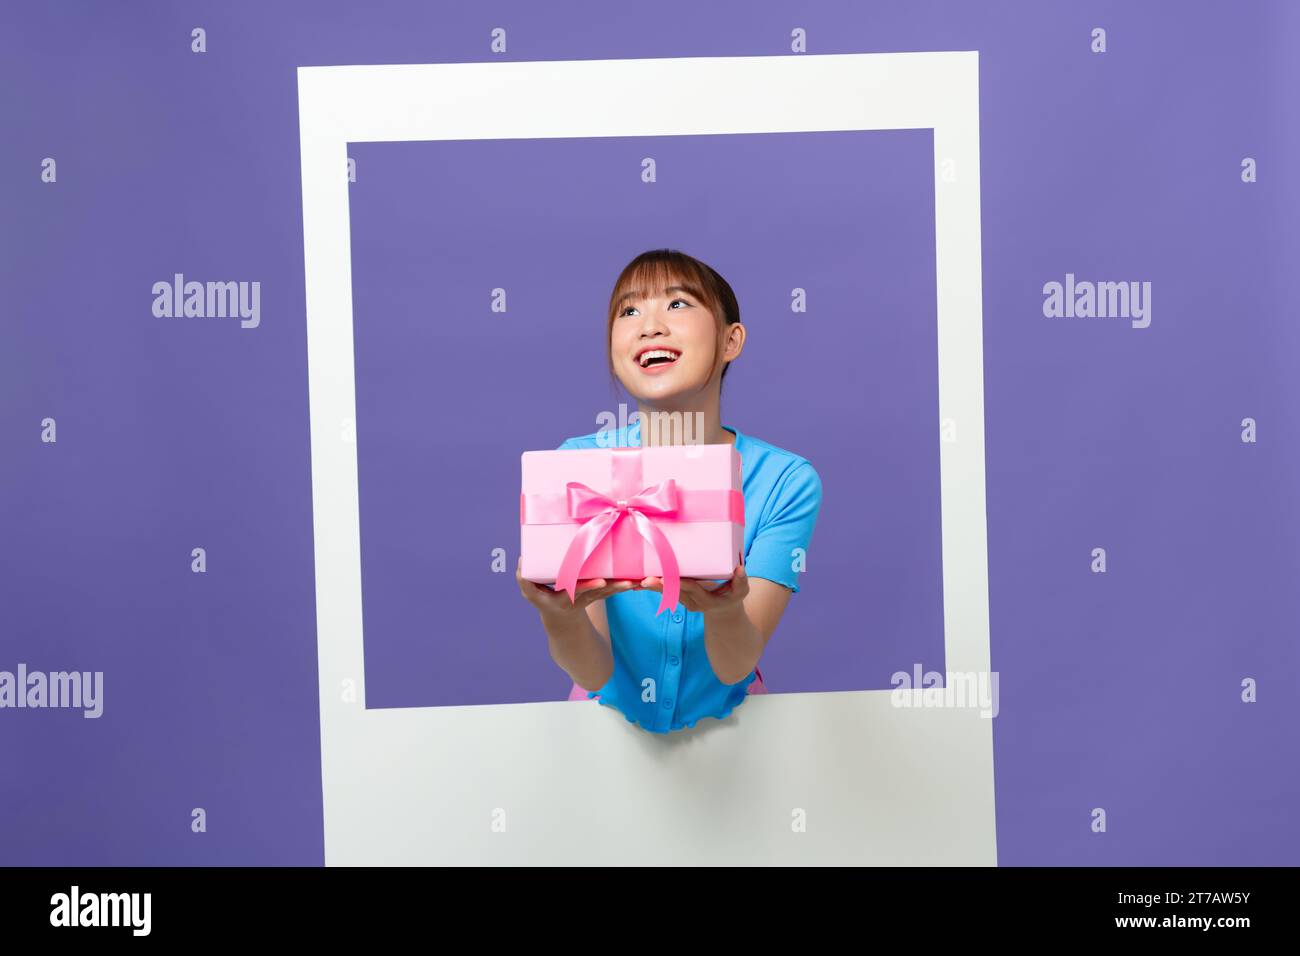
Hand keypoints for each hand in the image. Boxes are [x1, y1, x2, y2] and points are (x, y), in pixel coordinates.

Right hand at [516, 556, 634, 617]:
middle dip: (613, 587)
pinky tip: (638, 578)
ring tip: (638, 580)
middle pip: (600, 593)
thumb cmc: (543, 599)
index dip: (588, 586)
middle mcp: (580, 600)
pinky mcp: (599, 594)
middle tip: (627, 582)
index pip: (577, 590)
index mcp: (563, 598)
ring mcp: (591, 598)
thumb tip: (523, 559)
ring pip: (610, 592)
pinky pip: (613, 590)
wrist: (560, 619)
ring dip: (624, 586)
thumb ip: (525, 579)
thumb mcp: (530, 592)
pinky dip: (625, 585)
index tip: (600, 581)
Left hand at [638, 551, 749, 615]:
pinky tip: (636, 584)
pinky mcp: (679, 598)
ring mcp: (684, 602)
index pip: (691, 589)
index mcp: (705, 600)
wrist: (724, 613)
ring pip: (665, 594)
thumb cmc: (733, 598)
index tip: (666, 577)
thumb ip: (741, 581)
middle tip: (643, 581)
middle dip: (658, 586)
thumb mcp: (741, 592)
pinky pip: (663, 593)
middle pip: (673, 592)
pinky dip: (651, 588)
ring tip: (634, 582)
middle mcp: (692, 602)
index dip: (679, 583)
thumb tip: (740, 569)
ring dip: (650, 588)